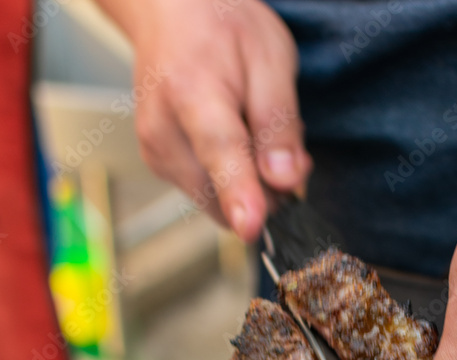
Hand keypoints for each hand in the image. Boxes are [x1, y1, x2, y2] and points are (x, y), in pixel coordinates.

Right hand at [99, 0, 311, 241]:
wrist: (168, 10)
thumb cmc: (221, 25)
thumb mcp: (271, 58)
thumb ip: (279, 123)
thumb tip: (285, 180)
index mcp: (191, 93)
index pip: (219, 153)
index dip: (240, 194)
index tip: (251, 227)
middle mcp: (163, 131)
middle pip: (222, 194)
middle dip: (264, 188)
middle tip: (281, 144)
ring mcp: (156, 153)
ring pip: (216, 201)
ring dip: (248, 184)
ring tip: (251, 129)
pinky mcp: (159, 165)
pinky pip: (206, 193)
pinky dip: (230, 180)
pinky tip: (233, 139)